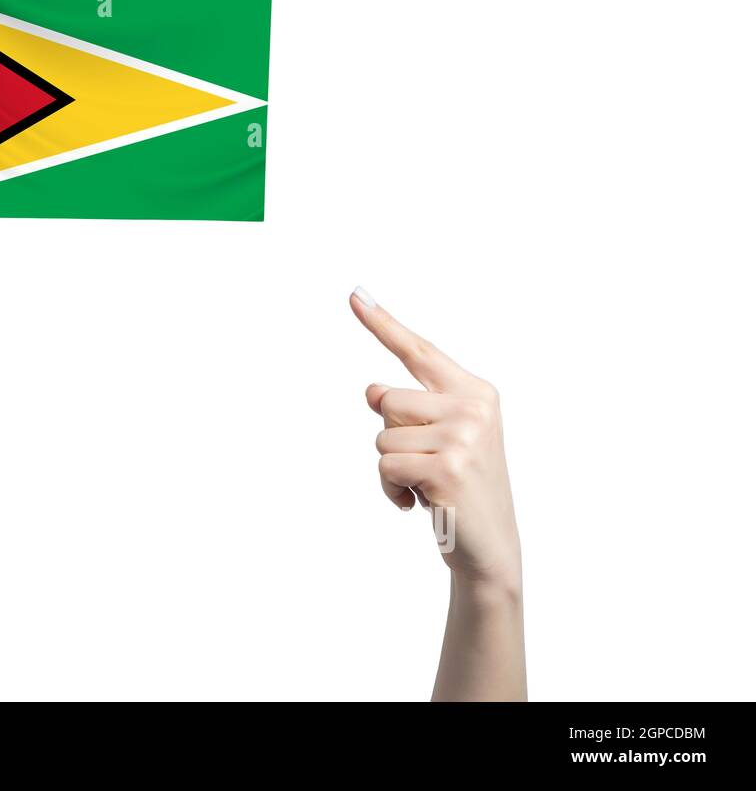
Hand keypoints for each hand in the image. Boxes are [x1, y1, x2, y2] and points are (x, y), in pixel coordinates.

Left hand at [351, 288, 519, 588]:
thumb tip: (372, 390)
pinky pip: (385, 467)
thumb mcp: (443, 440)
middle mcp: (473, 407)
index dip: (382, 323)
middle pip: (385, 400)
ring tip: (425, 486)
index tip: (353, 295)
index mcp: (475, 392)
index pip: (419, 351)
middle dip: (393, 437)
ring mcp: (463, 436)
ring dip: (391, 469)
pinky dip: (391, 491)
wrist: (490, 548)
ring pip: (381, 436)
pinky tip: (419, 504)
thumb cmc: (460, 489)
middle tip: (426, 464)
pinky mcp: (447, 467)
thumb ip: (412, 408)